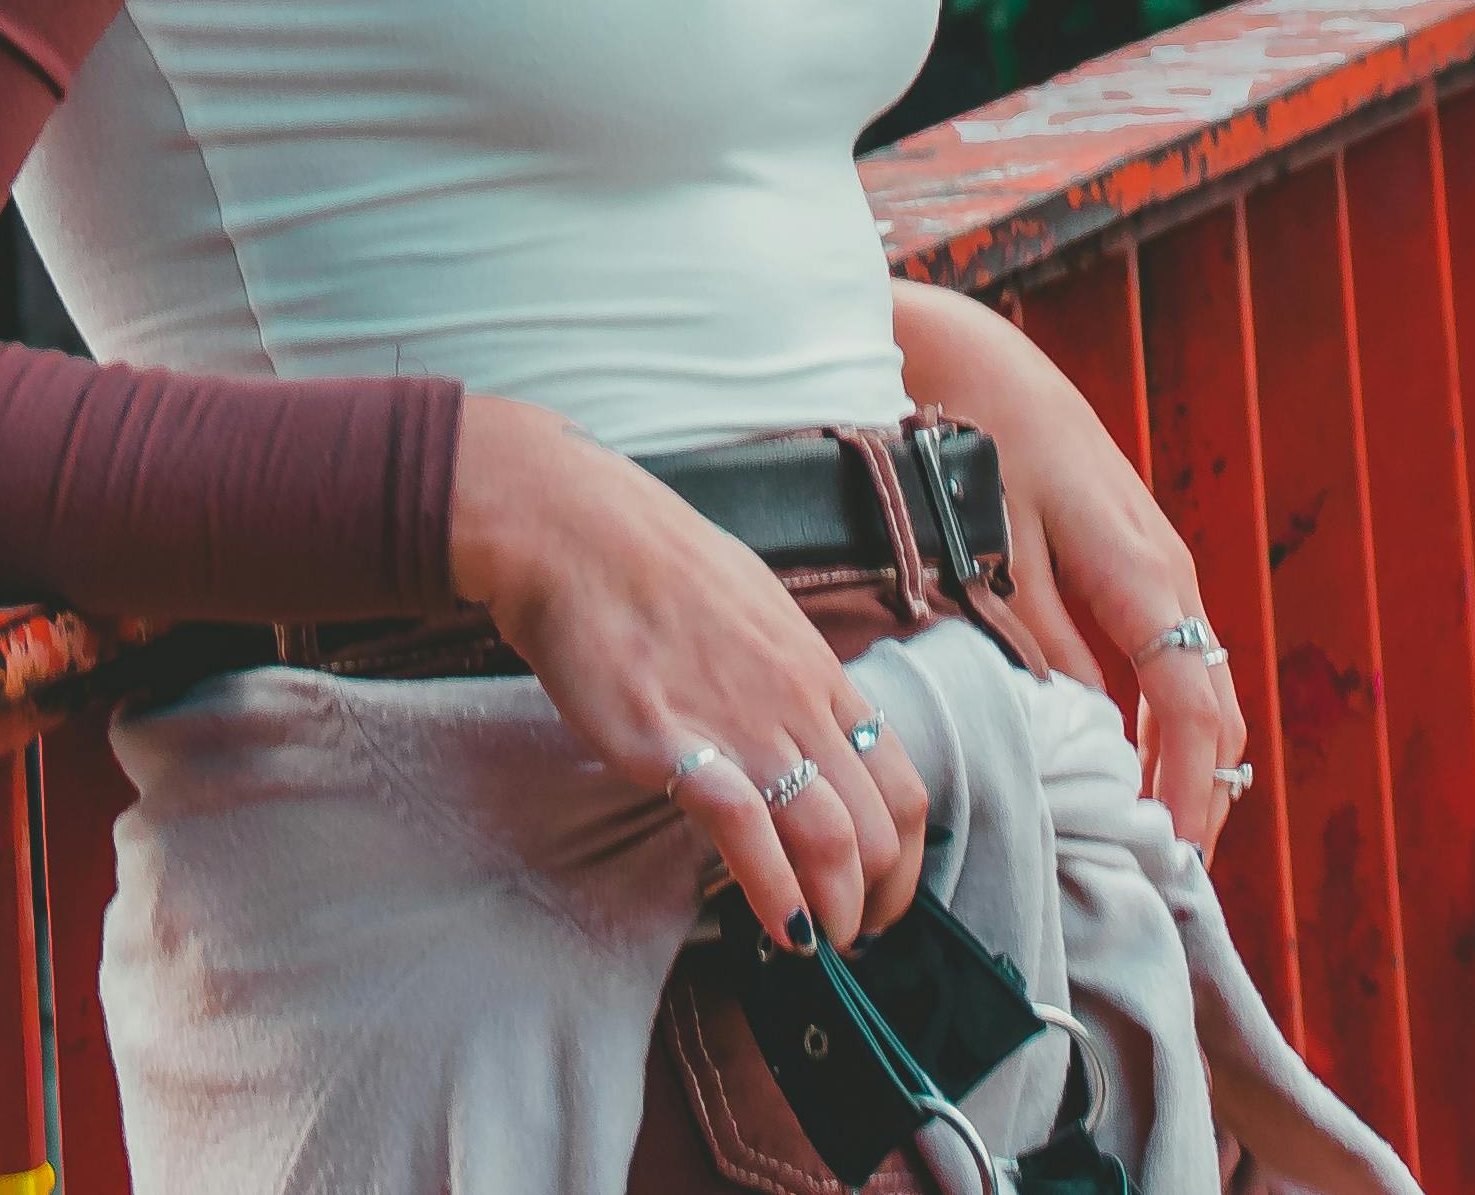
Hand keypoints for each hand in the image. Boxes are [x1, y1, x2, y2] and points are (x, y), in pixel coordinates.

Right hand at [448, 393, 930, 949]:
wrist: (571, 531)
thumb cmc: (648, 560)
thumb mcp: (747, 605)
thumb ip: (779, 670)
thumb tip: (790, 717)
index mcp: (817, 671)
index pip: (900, 780)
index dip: (903, 854)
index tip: (881, 889)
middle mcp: (797, 704)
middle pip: (880, 823)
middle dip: (878, 898)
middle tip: (853, 934)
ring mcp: (741, 726)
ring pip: (834, 837)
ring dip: (837, 908)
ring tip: (819, 942)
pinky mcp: (677, 746)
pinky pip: (749, 835)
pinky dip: (774, 893)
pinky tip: (777, 927)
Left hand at [888, 285, 1252, 850]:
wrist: (982, 359)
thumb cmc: (979, 449)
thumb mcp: (997, 553)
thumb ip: (1042, 642)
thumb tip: (1077, 727)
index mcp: (1142, 576)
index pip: (1190, 708)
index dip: (1187, 787)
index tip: (1173, 854)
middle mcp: (1170, 576)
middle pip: (1215, 708)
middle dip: (1203, 791)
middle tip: (1171, 871)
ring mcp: (1165, 567)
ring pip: (1205, 686)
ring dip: (1192, 760)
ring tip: (1161, 833)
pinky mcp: (1144, 563)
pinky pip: (1180, 659)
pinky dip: (1173, 719)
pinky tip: (1137, 758)